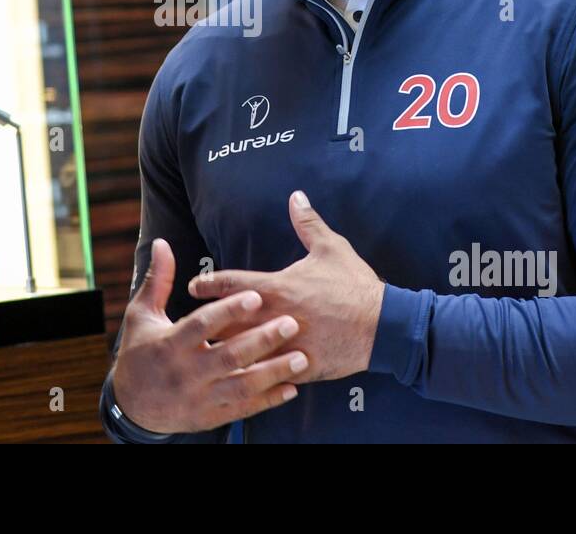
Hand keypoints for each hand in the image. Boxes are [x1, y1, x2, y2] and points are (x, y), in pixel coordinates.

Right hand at [110, 238, 307, 433]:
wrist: (130, 407)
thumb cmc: (139, 352)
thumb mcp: (141, 315)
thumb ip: (158, 280)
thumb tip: (162, 242)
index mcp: (169, 344)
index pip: (202, 325)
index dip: (229, 310)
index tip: (256, 295)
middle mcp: (185, 373)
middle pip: (228, 356)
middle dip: (262, 340)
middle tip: (292, 323)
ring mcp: (199, 398)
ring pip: (241, 386)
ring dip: (273, 372)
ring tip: (302, 358)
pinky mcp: (209, 417)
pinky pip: (243, 409)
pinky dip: (268, 400)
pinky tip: (293, 388)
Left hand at [188, 191, 384, 383]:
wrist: (384, 325)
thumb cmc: (355, 285)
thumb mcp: (332, 249)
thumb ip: (308, 224)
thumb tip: (296, 196)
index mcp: (278, 287)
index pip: (230, 284)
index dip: (207, 284)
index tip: (193, 286)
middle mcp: (275, 317)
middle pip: (226, 322)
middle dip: (208, 324)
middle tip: (191, 325)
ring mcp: (286, 345)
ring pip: (243, 353)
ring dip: (224, 353)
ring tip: (206, 355)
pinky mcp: (299, 367)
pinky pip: (268, 375)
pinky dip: (252, 376)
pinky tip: (238, 380)